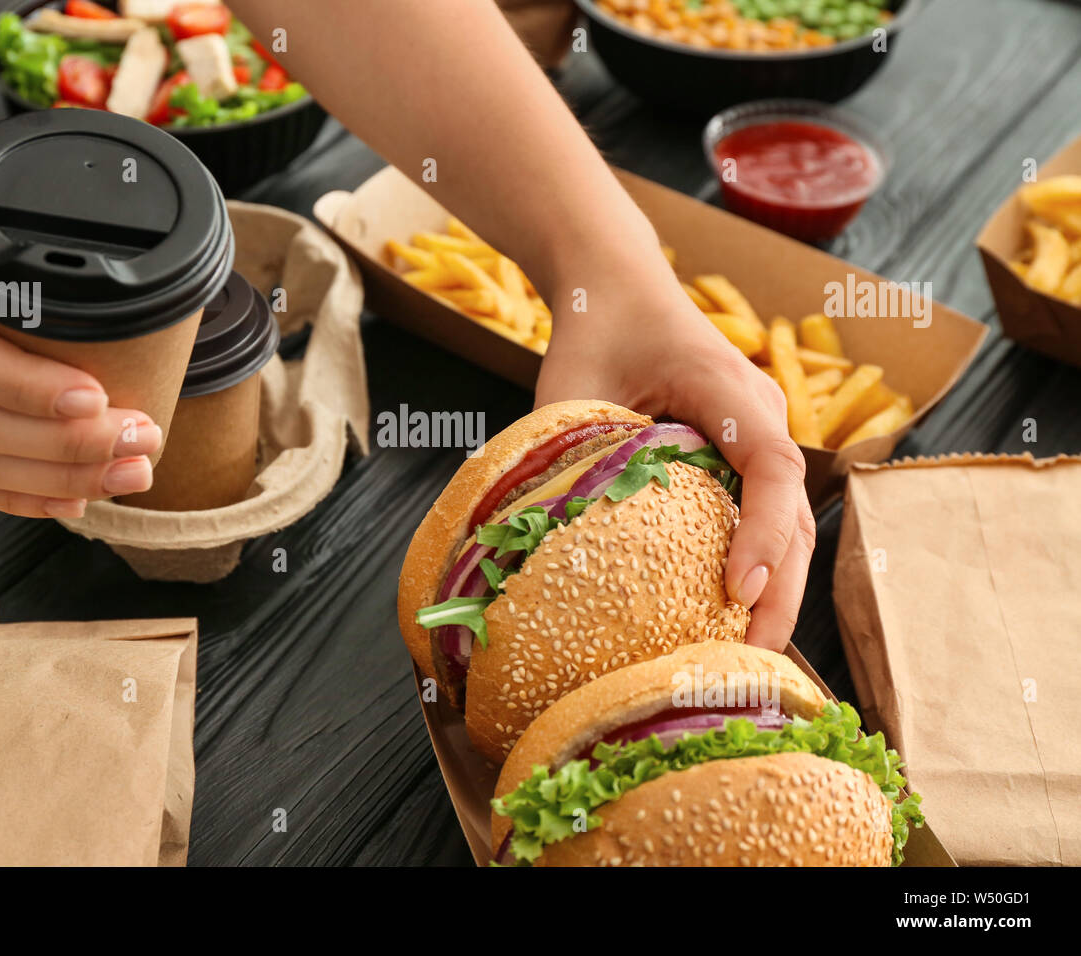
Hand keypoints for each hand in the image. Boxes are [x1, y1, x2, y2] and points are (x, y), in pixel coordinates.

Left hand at [534, 266, 813, 651]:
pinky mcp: (745, 445)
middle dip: (782, 587)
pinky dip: (761, 561)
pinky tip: (733, 612)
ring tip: (749, 654)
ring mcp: (759, 428)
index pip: (771, 466)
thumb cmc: (594, 326)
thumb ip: (572, 453)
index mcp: (727, 387)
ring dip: (778, 585)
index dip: (764, 533)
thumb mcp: (571, 387)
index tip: (738, 590)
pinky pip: (767, 509)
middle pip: (797, 508)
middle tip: (752, 658)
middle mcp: (759, 408)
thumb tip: (546, 545)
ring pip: (791, 517)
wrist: (619, 282)